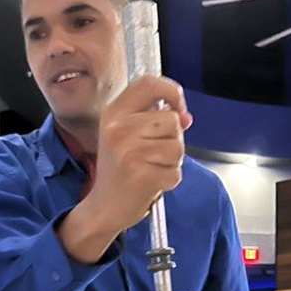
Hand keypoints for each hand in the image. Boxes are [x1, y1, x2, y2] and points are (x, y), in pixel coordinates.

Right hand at [90, 76, 191, 230]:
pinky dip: (170, 180)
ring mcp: (129, 153)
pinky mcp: (141, 176)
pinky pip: (176, 172)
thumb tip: (185, 116)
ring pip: (177, 147)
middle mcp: (118, 129)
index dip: (172, 91)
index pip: (149, 83)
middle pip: (172, 119)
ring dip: (173, 161)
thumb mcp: (125, 135)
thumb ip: (154, 118)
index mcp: (113, 113)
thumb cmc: (118, 170)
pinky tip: (153, 182)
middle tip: (156, 153)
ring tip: (153, 167)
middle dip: (174, 138)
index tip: (179, 108)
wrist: (104, 207)